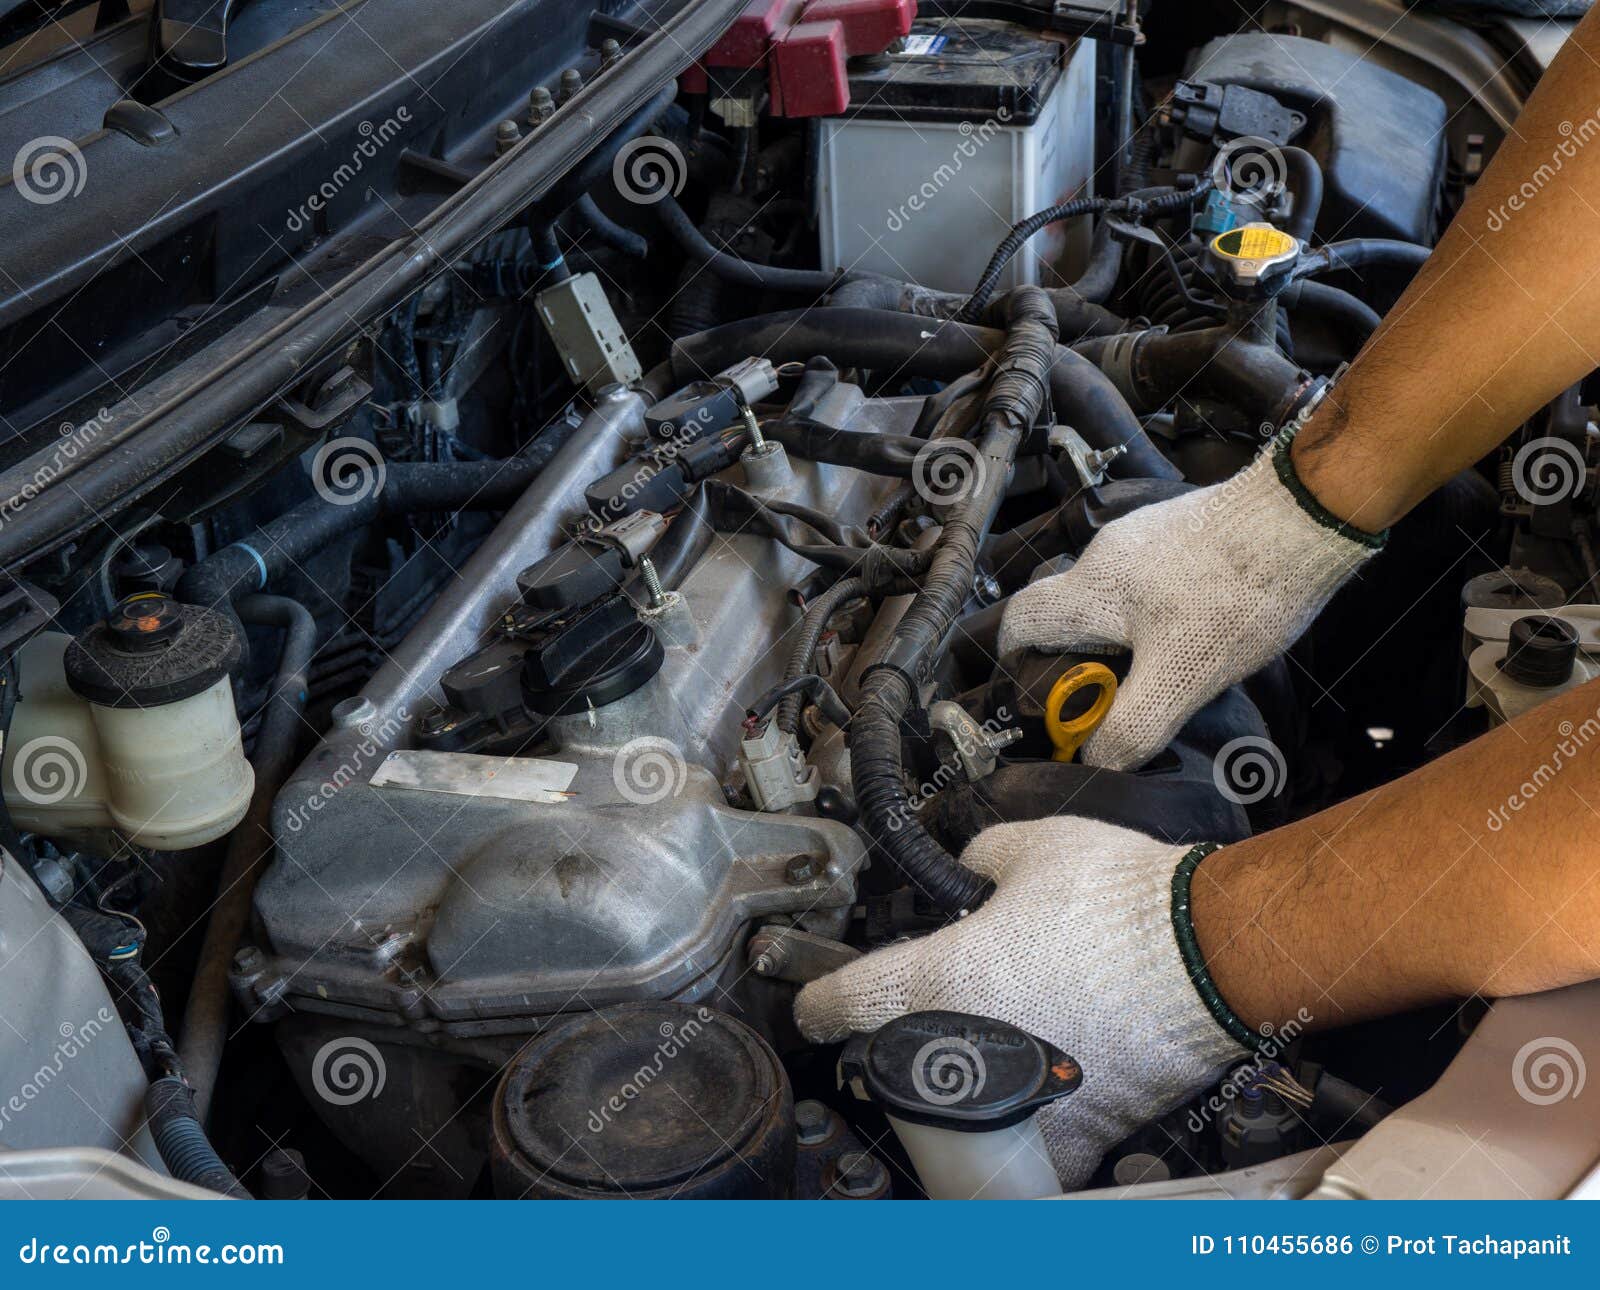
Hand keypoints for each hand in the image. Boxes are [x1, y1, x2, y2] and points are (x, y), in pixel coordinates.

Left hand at [794, 816, 1244, 1189]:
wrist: (1214, 952)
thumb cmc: (1126, 901)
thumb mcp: (1034, 846)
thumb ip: (983, 858)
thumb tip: (975, 868)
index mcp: (948, 979)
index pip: (849, 1004)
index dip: (820, 1004)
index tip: (814, 1010)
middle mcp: (977, 1048)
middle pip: (899, 1070)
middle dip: (900, 1047)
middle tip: (918, 1022)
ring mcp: (1030, 1096)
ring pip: (969, 1117)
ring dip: (967, 1091)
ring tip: (990, 1056)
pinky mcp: (1085, 1126)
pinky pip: (1043, 1138)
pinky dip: (1038, 1117)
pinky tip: (1051, 1080)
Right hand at [997, 444, 1380, 770]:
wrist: (1305, 516)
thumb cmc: (1239, 594)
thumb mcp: (1184, 677)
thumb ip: (1132, 725)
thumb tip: (1096, 761)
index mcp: (1090, 590)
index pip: (1021, 621)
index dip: (1013, 659)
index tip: (1033, 692)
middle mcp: (1106, 556)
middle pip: (1067, 611)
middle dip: (1079, 657)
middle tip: (1108, 694)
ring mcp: (1145, 536)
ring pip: (1112, 595)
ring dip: (1122, 634)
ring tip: (1163, 666)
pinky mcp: (1183, 528)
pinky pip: (1150, 576)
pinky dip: (1157, 610)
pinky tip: (1199, 627)